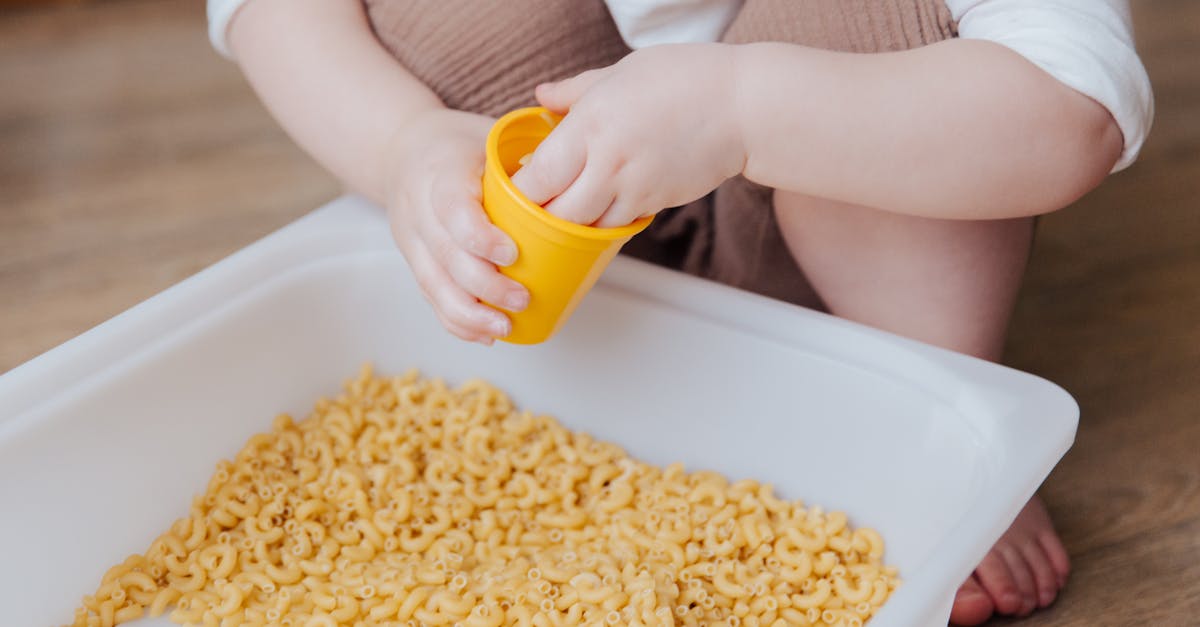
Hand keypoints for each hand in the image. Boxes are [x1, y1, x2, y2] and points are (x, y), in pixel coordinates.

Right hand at [383, 108, 529, 343]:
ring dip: (470, 313)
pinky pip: (430, 296)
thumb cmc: (458, 144)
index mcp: (441, 172)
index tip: (512, 253)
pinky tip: (484, 333)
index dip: (479, 236)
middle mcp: (418, 207)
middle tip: (521, 299)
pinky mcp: (412, 260)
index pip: (453, 209)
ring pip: (434, 283)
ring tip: (504, 326)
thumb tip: (581, 177)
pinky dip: (456, 320)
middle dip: (484, 285)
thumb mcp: (488, 135)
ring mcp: (411, 238)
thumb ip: (527, 155)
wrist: (403, 150)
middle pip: (445, 255)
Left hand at [510, 44, 745, 227]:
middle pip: (557, 214)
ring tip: (560, 214)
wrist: (743, 106)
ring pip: (586, 229)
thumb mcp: (621, 72)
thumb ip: (574, 91)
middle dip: (538, 218)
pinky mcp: (656, 203)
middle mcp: (609, 161)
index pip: (540, 175)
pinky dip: (601, 225)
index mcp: (591, 122)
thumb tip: (541, 96)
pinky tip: (597, 211)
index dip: (518, 191)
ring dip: (569, 227)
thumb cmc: (685, 79)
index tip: (511, 188)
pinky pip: (617, 227)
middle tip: (530, 211)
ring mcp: (634, 188)